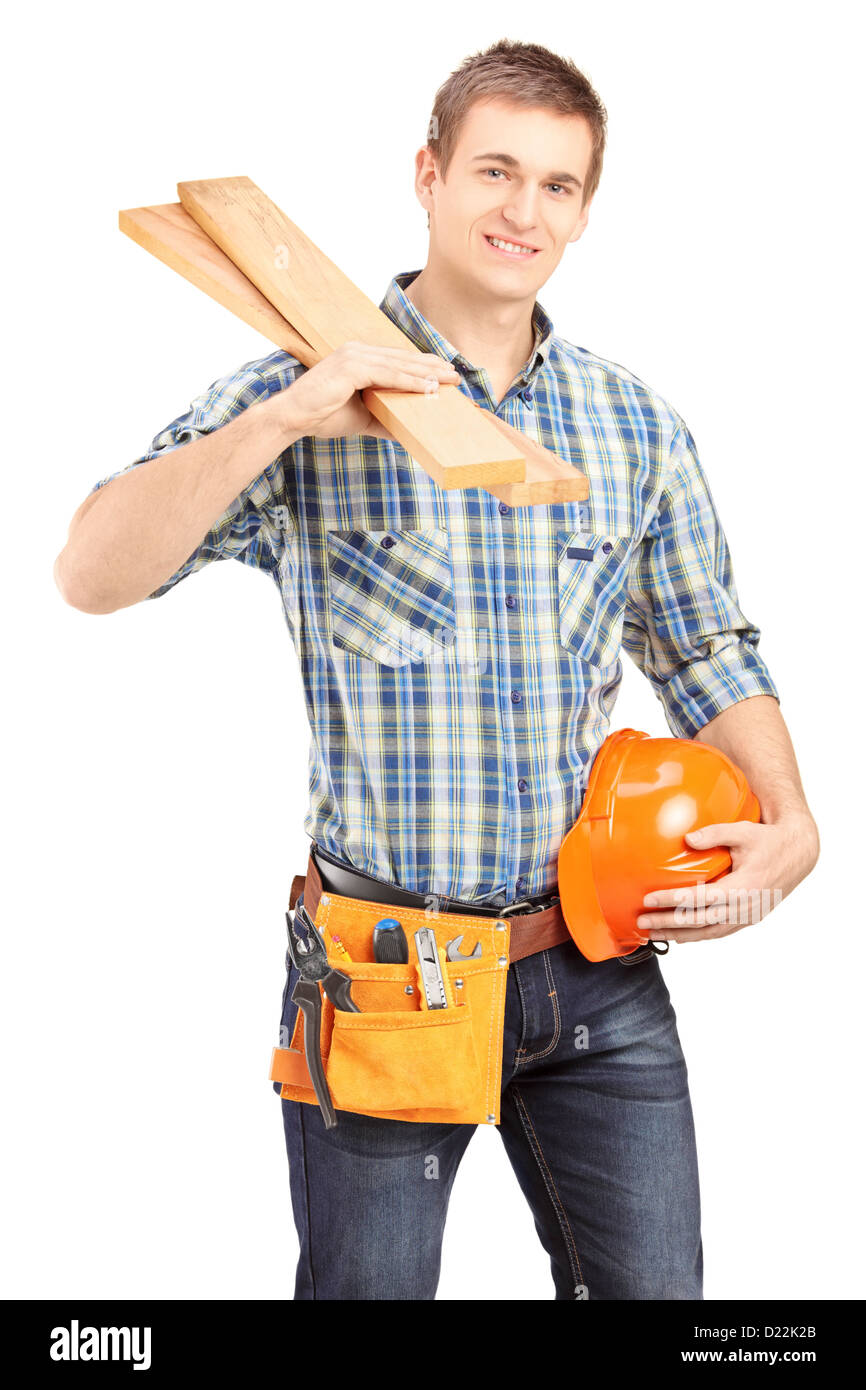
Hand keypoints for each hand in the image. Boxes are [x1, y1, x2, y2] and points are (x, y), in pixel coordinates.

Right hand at [275, 341, 461, 440]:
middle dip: (431, 367)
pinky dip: (409, 381)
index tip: (444, 374)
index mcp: (358, 357)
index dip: (422, 366)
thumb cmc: (322, 415)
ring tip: (448, 381)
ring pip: (399, 365)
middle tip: (455, 375)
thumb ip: (384, 418)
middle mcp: (357, 351)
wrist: (293, 418)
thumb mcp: (362, 417)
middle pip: (402, 359)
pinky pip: (388, 375)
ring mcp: (354, 356)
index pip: (397, 360)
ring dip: (426, 373)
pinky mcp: (351, 367)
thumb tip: (405, 432)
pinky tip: (428, 388)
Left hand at [635, 812, 819, 944]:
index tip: (648, 900)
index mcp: (743, 886)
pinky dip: (699, 936)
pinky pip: (720, 932)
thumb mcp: (743, 831)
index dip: (672, 900)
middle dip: (668, 923)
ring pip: (710, 932)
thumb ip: (714, 833)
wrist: (798, 854)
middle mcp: (746, 906)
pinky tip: (680, 936)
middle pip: (700, 921)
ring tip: (654, 934)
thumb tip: (687, 839)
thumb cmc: (768, 840)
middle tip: (642, 922)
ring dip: (680, 935)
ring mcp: (748, 915)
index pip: (700, 898)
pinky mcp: (750, 918)